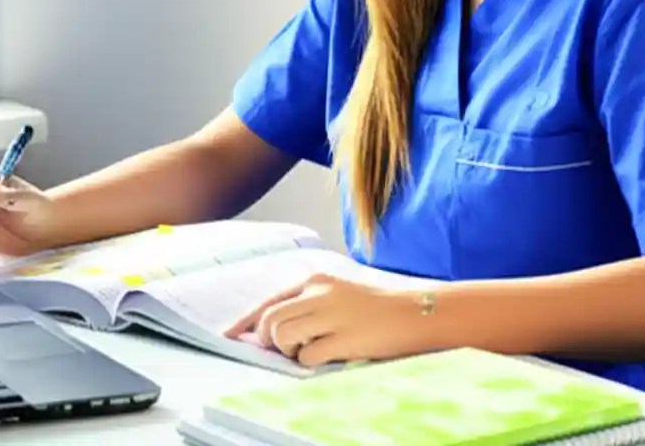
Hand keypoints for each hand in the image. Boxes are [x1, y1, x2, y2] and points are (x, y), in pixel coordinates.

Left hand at [222, 273, 431, 367]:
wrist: (415, 312)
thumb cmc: (374, 309)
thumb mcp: (337, 296)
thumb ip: (306, 307)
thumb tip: (271, 330)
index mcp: (314, 282)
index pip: (268, 302)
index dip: (245, 322)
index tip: (229, 336)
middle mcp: (317, 294)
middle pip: (269, 321)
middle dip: (269, 341)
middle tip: (289, 348)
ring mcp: (330, 315)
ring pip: (282, 337)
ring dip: (292, 351)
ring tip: (315, 349)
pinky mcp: (342, 337)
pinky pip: (307, 357)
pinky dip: (312, 362)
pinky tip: (331, 355)